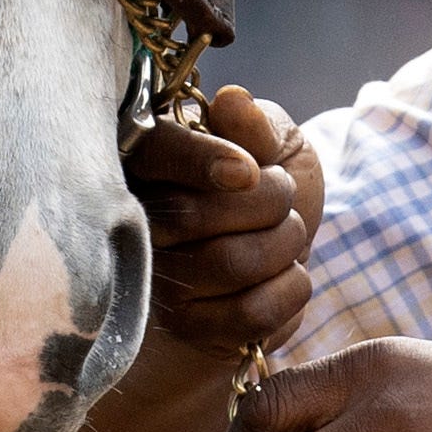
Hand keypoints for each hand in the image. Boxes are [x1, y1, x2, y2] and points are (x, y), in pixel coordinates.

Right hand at [124, 82, 319, 368]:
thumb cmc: (269, 191)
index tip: (248, 170)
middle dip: (267, 201)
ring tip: (286, 235)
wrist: (283, 256)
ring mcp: (159, 282)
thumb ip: (257, 124)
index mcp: (151, 160)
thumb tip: (233, 102)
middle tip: (283, 195)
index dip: (200, 161)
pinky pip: (250, 314)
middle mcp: (140, 221)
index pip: (157, 155)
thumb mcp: (275, 144)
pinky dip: (290, 291)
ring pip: (230, 264)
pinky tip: (284, 277)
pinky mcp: (189, 329)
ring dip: (285, 244)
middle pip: (193, 215)